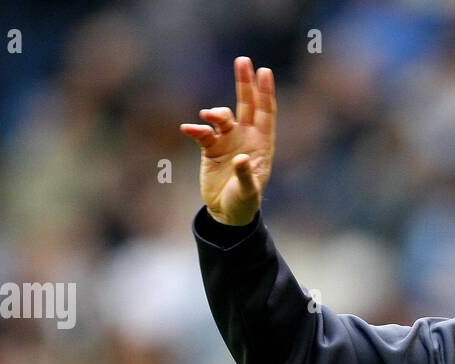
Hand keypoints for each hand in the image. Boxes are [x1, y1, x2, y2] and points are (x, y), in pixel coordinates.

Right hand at [180, 56, 275, 225]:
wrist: (226, 212)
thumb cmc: (244, 203)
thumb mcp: (248, 192)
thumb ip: (246, 175)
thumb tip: (241, 158)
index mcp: (262, 143)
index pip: (266, 112)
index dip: (265, 92)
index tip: (264, 71)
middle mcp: (246, 137)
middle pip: (246, 104)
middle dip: (244, 83)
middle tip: (242, 60)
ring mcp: (227, 141)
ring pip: (222, 116)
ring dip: (215, 113)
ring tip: (208, 116)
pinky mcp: (210, 148)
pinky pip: (202, 133)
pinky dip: (196, 129)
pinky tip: (189, 128)